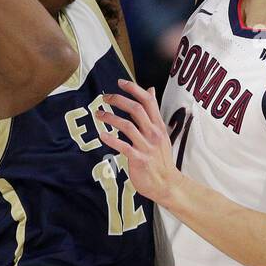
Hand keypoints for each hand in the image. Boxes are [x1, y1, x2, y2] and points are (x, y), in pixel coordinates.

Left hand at [95, 78, 181, 206]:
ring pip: (128, 126)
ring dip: (111, 118)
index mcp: (158, 125)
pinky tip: (102, 135)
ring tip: (98, 114)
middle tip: (105, 97)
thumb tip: (151, 90)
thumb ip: (153, 112)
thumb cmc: (161, 158)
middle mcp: (154, 133)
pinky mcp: (140, 160)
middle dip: (119, 100)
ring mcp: (147, 147)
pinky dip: (112, 140)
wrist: (167, 184)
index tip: (120, 82)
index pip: (148, 101)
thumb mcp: (161, 132)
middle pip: (137, 109)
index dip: (134, 89)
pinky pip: (124, 147)